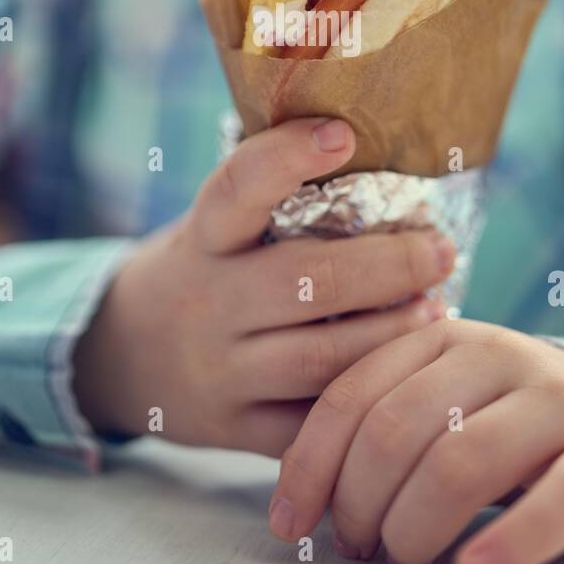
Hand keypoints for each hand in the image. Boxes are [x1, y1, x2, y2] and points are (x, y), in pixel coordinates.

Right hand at [73, 117, 454, 456]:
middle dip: (387, 266)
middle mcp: (209, 303)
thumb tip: (381, 143)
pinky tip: (403, 377)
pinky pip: (313, 422)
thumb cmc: (205, 270)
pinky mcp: (236, 429)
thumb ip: (274, 197)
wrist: (123, 356)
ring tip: (437, 312)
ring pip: (321, 358)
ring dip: (390, 335)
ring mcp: (221, 372)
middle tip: (441, 250)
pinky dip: (363, 399)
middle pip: (307, 281)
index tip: (343, 134)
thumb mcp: (216, 226)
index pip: (236, 189)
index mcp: (204, 239)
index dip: (286, 157)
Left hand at [267, 317, 563, 563]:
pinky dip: (513, 541)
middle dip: (360, 503)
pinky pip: (560, 498)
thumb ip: (373, 423)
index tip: (288, 525)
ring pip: (463, 462)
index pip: (354, 395)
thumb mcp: (435, 401)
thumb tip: (295, 493)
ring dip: (415, 527)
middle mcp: (498, 354)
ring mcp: (556, 401)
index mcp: (441, 337)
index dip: (311, 465)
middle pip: (398, 430)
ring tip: (406, 562)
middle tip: (360, 548)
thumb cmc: (496, 421)